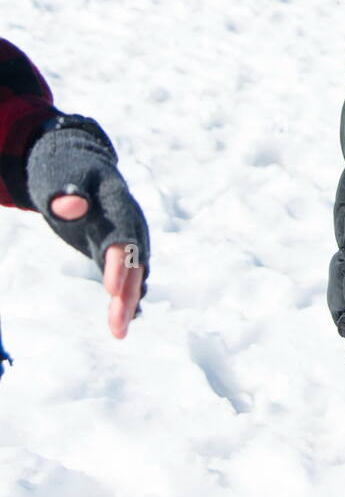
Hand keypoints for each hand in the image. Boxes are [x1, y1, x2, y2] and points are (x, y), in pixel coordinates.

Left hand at [26, 117, 150, 340]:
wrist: (78, 165)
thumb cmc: (64, 171)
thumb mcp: (58, 178)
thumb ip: (65, 193)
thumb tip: (71, 205)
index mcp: (116, 200)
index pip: (122, 234)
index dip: (120, 261)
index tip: (111, 290)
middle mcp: (130, 220)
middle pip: (134, 259)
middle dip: (127, 292)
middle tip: (117, 325)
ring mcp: (128, 234)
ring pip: (134, 271)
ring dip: (128, 301)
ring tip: (119, 331)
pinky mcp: (119, 247)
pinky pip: (128, 274)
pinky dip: (128, 296)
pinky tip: (125, 320)